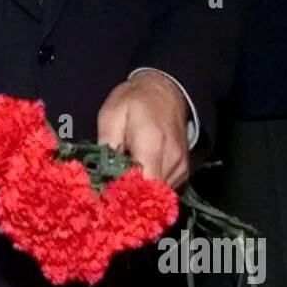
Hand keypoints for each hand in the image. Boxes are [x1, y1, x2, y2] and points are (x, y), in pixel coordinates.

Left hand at [97, 70, 189, 187]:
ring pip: (160, 194)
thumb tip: (101, 175)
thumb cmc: (134, 100)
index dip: (127, 197)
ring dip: (142, 192)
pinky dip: (151, 187)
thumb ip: (106, 146)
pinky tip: (138, 176)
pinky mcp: (184, 170)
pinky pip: (166, 188)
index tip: (110, 198)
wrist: (165, 89)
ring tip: (125, 181)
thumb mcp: (111, 116)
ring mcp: (181, 166)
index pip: (144, 186)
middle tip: (113, 193)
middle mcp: (171, 159)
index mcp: (152, 145)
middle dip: (132, 197)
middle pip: (152, 195)